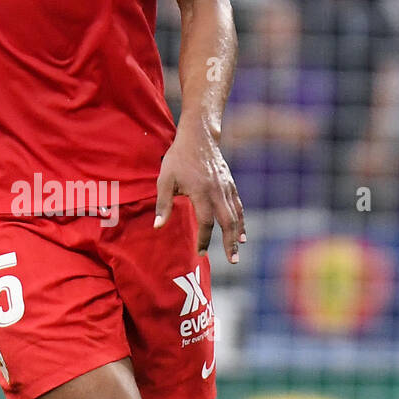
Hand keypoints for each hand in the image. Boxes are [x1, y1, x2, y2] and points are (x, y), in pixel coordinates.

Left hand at [154, 126, 244, 261]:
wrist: (199, 137)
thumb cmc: (178, 158)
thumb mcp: (165, 179)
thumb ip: (163, 204)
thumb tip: (158, 227)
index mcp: (201, 192)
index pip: (206, 222)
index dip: (204, 240)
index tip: (200, 253)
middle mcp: (218, 191)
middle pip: (228, 222)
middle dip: (230, 243)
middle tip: (232, 261)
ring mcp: (227, 188)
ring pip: (236, 215)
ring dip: (237, 234)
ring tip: (237, 251)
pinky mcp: (231, 184)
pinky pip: (238, 206)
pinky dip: (241, 221)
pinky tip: (241, 233)